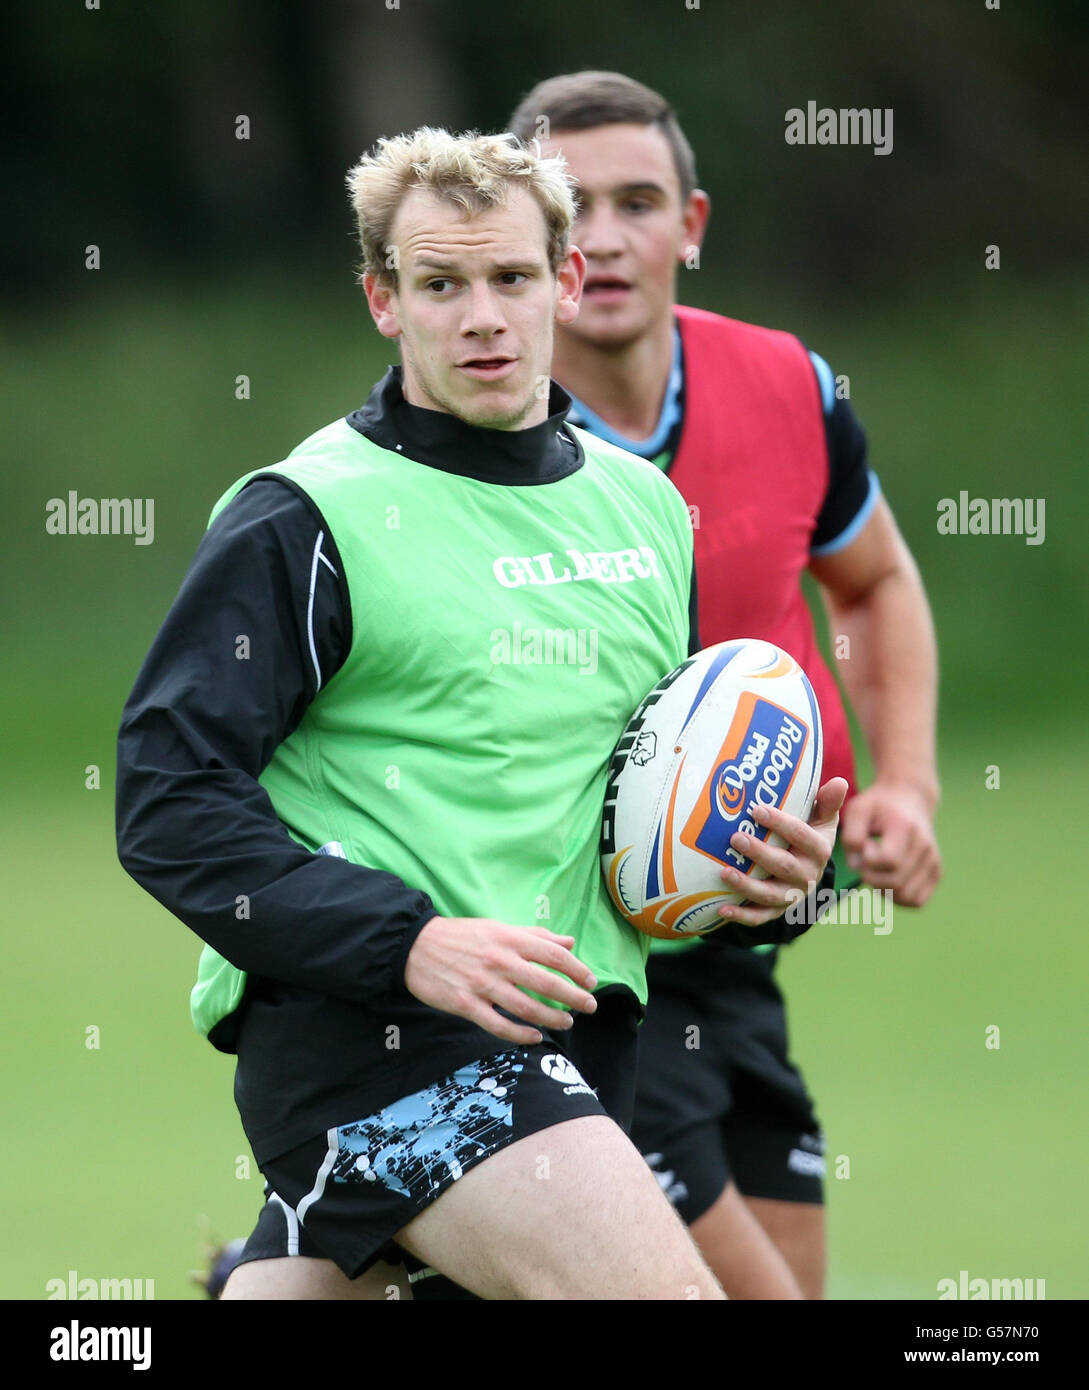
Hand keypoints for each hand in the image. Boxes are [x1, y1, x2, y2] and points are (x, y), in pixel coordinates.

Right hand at [404, 917, 597, 1046]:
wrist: (415, 946)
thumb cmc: (462, 936)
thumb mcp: (498, 928)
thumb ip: (535, 936)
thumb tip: (569, 943)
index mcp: (509, 939)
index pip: (554, 955)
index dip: (577, 970)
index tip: (590, 982)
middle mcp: (499, 961)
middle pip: (546, 983)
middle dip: (573, 998)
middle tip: (589, 1007)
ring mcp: (482, 985)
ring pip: (527, 1007)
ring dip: (552, 1018)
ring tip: (567, 1022)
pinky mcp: (466, 1005)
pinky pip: (499, 1025)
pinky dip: (520, 1034)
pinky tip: (535, 1036)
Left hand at [716, 777, 848, 926]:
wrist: (808, 870)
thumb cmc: (809, 836)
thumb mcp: (822, 819)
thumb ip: (827, 801)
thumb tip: (839, 781)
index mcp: (819, 850)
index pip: (803, 836)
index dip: (781, 823)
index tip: (757, 809)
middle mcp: (808, 876)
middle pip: (784, 866)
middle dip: (759, 853)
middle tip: (735, 838)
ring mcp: (792, 896)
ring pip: (770, 894)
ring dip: (747, 885)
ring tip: (724, 872)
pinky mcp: (777, 911)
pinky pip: (759, 917)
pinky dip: (741, 915)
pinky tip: (722, 908)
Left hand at [840, 782, 941, 906]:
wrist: (910, 798)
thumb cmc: (878, 806)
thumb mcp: (857, 810)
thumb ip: (851, 836)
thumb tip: (857, 865)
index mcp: (906, 828)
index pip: (889, 861)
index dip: (868, 860)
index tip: (864, 846)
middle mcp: (925, 846)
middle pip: (896, 882)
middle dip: (871, 877)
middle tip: (866, 859)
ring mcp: (934, 861)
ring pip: (906, 896)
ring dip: (884, 890)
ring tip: (877, 869)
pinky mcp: (937, 872)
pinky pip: (916, 900)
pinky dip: (898, 897)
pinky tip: (888, 879)